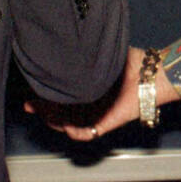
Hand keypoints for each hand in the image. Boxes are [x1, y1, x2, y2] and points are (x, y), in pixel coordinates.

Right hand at [24, 47, 179, 140]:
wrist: (151, 73)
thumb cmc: (130, 60)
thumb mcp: (100, 53)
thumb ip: (82, 54)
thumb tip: (62, 46)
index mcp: (86, 88)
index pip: (60, 96)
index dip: (43, 97)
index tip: (30, 93)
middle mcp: (89, 103)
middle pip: (58, 113)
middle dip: (42, 110)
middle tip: (30, 105)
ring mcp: (97, 115)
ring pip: (67, 125)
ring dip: (54, 121)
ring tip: (45, 112)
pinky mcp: (106, 124)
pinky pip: (86, 135)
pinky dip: (75, 132)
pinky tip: (67, 126)